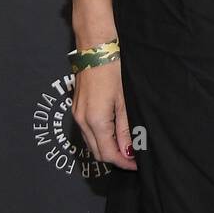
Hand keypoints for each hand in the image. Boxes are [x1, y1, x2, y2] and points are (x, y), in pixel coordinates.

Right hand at [71, 54, 136, 170]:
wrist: (95, 48)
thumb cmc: (113, 69)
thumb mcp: (124, 100)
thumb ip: (125, 128)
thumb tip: (128, 150)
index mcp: (95, 121)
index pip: (108, 153)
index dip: (123, 162)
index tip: (136, 164)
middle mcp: (82, 121)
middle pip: (98, 152)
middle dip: (115, 158)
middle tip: (133, 157)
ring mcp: (77, 114)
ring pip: (91, 143)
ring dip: (107, 148)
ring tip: (126, 145)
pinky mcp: (77, 108)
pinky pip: (87, 131)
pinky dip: (100, 137)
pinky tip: (114, 132)